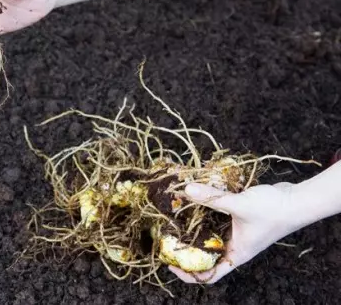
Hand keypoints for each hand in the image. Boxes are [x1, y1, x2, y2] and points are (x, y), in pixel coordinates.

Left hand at [169, 181, 299, 283]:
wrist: (298, 199)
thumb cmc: (274, 210)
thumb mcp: (239, 205)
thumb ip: (212, 198)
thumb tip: (186, 189)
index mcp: (236, 255)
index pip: (208, 275)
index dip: (188, 274)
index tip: (170, 263)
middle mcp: (235, 247)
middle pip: (205, 255)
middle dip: (186, 248)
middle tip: (166, 235)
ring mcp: (237, 233)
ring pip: (210, 234)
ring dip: (194, 227)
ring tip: (175, 216)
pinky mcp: (238, 218)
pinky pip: (217, 218)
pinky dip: (206, 211)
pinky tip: (195, 199)